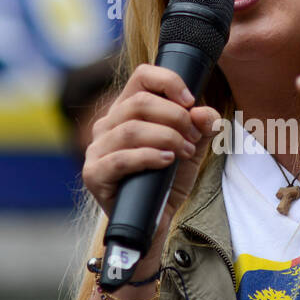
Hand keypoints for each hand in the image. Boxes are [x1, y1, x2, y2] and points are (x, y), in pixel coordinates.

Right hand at [81, 63, 219, 256]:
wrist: (154, 223)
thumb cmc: (166, 181)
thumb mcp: (191, 149)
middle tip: (193, 136)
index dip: (168, 82)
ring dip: (166, 137)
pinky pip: (120, 159)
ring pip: (130, 129)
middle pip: (139, 102)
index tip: (191, 100)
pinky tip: (167, 161)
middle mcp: (107, 125)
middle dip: (175, 117)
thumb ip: (202, 128)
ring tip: (184, 152)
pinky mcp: (94, 175)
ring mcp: (96, 150)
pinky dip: (148, 157)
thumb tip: (205, 113)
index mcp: (126, 111)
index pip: (142, 76)